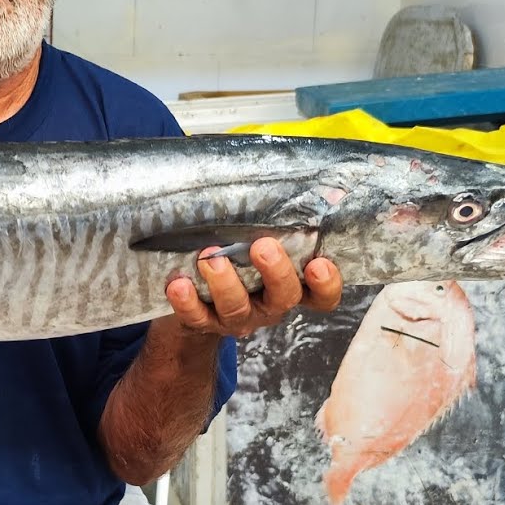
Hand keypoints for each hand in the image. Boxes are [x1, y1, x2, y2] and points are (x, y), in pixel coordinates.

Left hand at [164, 236, 342, 338]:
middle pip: (283, 296)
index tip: (318, 263)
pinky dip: (187, 302)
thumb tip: (303, 181)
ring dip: (225, 283)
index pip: (321, 295)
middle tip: (263, 247)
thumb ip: (275, 223)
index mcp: (290, 286)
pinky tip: (178, 284)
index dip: (326, 284)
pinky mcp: (204, 323)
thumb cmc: (238, 262)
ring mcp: (238, 317)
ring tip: (212, 258)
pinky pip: (197, 318)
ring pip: (237, 308)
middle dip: (276, 272)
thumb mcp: (259, 243)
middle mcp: (268, 305)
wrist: (198, 303)